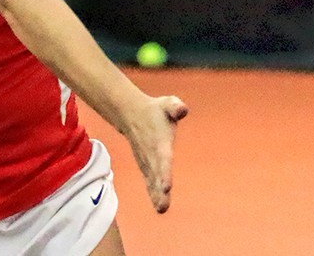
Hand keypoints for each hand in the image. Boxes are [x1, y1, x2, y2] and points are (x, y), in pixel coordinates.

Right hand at [120, 94, 188, 212]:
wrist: (131, 114)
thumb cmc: (156, 110)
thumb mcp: (168, 103)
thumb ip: (176, 107)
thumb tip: (182, 110)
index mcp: (159, 142)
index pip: (163, 160)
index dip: (164, 173)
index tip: (167, 187)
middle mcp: (152, 155)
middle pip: (156, 176)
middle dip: (159, 191)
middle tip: (163, 206)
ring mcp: (147, 161)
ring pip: (152, 181)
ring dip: (156, 196)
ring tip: (162, 209)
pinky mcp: (146, 166)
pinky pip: (149, 182)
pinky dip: (153, 194)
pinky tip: (160, 207)